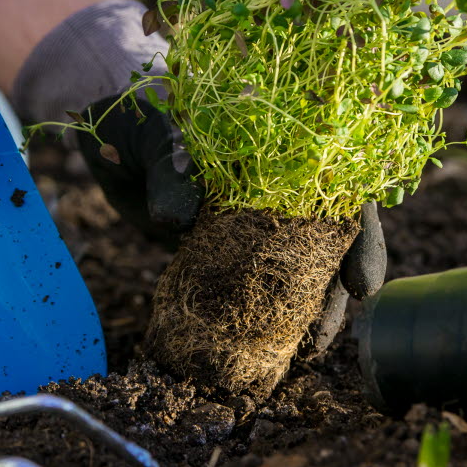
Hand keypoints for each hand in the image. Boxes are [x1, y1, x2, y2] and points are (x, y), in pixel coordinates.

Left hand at [78, 95, 386, 350]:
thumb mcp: (158, 132)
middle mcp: (279, 187)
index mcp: (284, 147)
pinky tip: (267, 347)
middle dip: (336, 292)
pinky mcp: (220, 246)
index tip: (360, 283)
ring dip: (304, 310)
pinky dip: (260, 313)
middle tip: (324, 338)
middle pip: (329, 241)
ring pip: (296, 268)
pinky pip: (249, 282)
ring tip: (304, 354)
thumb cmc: (143, 111)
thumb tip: (176, 218)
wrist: (104, 124)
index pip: (342, 190)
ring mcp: (252, 219)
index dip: (362, 237)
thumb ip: (172, 167)